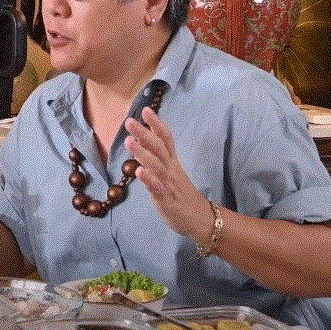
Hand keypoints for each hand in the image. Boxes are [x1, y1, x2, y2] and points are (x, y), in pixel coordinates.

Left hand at [123, 107, 212, 241]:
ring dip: (142, 152)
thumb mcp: (170, 173)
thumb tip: (141, 140)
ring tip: (128, 141)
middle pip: (159, 148)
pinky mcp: (166, 200)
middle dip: (144, 133)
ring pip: (156, 165)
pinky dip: (148, 179)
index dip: (156, 124)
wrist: (201, 220)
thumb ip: (157, 158)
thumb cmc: (182, 195)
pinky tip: (138, 171)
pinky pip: (157, 188)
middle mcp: (172, 170)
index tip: (145, 109)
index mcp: (173, 163)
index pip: (166, 139)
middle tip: (129, 121)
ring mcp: (169, 184)